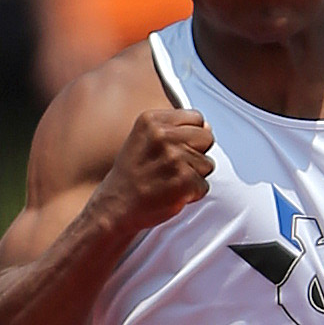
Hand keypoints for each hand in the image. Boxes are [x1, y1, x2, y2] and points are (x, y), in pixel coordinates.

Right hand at [88, 108, 214, 233]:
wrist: (115, 207)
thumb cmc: (131, 176)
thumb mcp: (143, 139)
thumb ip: (173, 129)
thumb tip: (207, 127)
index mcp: (152, 120)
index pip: (196, 117)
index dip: (191, 135)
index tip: (175, 149)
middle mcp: (163, 135)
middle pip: (207, 138)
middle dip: (197, 154)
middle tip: (174, 167)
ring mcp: (174, 157)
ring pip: (208, 164)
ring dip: (194, 176)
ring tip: (170, 180)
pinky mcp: (184, 180)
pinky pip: (204, 185)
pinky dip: (192, 194)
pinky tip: (172, 193)